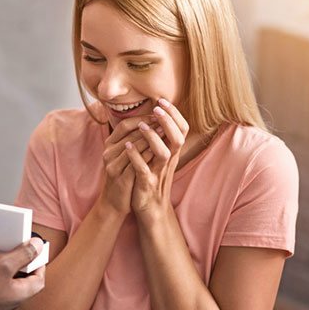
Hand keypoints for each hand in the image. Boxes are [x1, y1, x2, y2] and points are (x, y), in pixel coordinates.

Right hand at [99, 115, 161, 214]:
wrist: (114, 202)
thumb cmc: (124, 176)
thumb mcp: (125, 156)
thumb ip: (134, 140)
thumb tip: (153, 122)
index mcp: (109, 145)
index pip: (125, 125)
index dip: (143, 118)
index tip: (160, 115)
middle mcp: (108, 153)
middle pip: (130, 134)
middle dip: (150, 126)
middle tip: (166, 121)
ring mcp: (112, 165)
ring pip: (132, 147)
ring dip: (151, 139)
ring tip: (166, 133)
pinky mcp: (120, 178)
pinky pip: (134, 164)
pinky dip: (147, 156)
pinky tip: (159, 152)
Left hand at [124, 98, 188, 215]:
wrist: (151, 210)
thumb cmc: (152, 179)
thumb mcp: (158, 158)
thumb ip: (160, 140)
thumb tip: (157, 118)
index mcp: (172, 153)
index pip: (181, 129)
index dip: (174, 114)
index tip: (162, 100)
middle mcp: (169, 161)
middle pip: (177, 138)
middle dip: (168, 121)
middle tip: (157, 107)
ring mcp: (159, 173)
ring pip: (164, 153)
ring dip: (153, 138)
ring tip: (142, 126)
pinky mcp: (147, 185)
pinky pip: (143, 170)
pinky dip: (136, 158)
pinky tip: (127, 147)